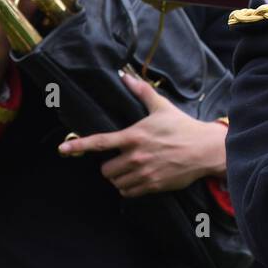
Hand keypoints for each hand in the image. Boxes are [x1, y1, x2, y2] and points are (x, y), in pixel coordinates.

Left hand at [57, 71, 227, 197]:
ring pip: (116, 182)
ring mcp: (144, 172)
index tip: (63, 150)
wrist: (205, 150)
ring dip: (120, 178)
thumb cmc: (183, 127)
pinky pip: (129, 192)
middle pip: (105, 170)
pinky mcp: (153, 185)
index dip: (79, 146)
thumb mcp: (162, 107)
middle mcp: (136, 156)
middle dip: (110, 166)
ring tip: (132, 170)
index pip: (100, 142)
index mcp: (134, 136)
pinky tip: (139, 179)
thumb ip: (141, 92)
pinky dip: (130, 188)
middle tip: (122, 160)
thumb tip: (125, 75)